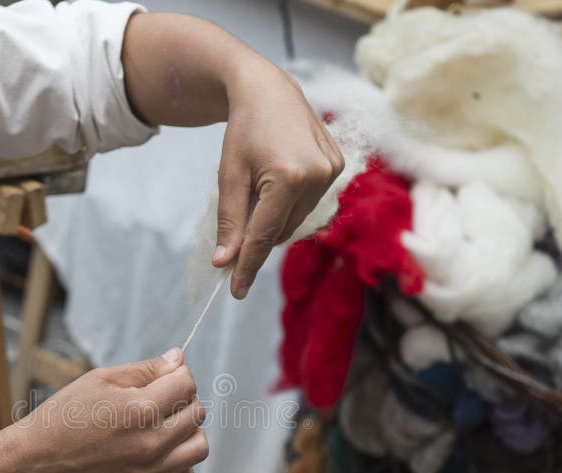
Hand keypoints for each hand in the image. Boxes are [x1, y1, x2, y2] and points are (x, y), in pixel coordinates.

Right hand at [14, 348, 206, 472]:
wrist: (36, 459)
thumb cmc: (65, 415)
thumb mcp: (101, 379)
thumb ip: (146, 369)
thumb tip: (179, 358)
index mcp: (141, 409)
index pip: (187, 385)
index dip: (179, 375)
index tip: (165, 377)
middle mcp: (151, 443)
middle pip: (197, 414)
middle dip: (184, 400)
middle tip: (160, 400)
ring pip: (199, 448)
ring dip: (189, 433)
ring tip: (167, 428)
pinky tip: (178, 467)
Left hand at [214, 64, 343, 298]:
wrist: (268, 90)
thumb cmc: (242, 131)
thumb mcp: (229, 177)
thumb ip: (229, 222)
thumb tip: (224, 263)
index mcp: (287, 177)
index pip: (264, 237)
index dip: (248, 267)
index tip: (235, 292)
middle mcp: (317, 175)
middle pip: (280, 231)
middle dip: (257, 238)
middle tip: (236, 233)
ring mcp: (332, 171)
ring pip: (295, 221)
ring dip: (274, 220)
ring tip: (259, 190)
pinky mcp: (338, 167)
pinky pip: (308, 205)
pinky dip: (289, 206)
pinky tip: (278, 182)